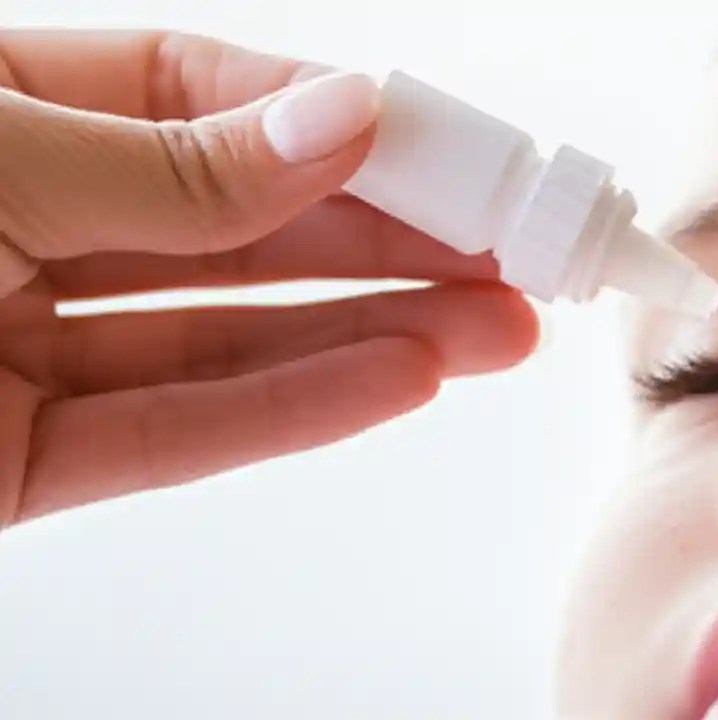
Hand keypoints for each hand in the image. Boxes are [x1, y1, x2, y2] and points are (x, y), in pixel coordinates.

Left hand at [0, 30, 538, 527]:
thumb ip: (174, 164)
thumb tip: (341, 119)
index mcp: (5, 114)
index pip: (199, 101)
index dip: (334, 125)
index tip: (450, 152)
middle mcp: (22, 225)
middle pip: (241, 229)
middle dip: (388, 244)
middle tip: (508, 253)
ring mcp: (18, 347)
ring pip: (226, 339)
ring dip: (374, 332)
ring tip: (500, 329)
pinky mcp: (17, 465)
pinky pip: (173, 434)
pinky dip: (292, 413)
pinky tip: (402, 380)